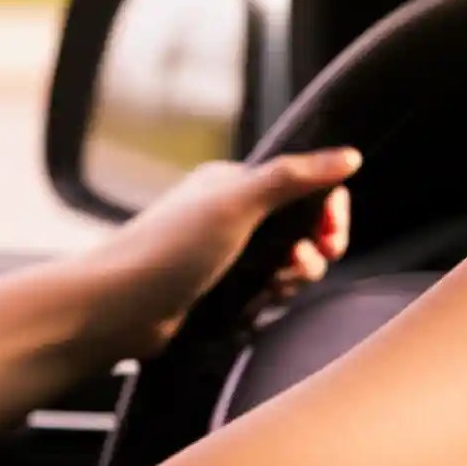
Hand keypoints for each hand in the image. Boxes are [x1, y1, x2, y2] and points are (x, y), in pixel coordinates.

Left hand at [104, 147, 361, 356]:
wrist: (118, 309)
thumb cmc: (170, 250)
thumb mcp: (238, 204)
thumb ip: (293, 178)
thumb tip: (348, 156)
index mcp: (235, 184)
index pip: (304, 187)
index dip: (327, 212)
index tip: (330, 238)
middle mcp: (231, 215)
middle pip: (301, 229)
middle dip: (311, 251)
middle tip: (299, 266)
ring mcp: (226, 254)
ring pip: (286, 265)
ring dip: (291, 278)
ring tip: (272, 286)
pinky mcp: (220, 291)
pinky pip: (265, 293)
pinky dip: (268, 299)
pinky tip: (255, 304)